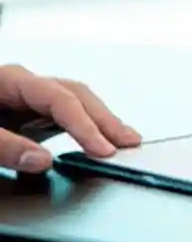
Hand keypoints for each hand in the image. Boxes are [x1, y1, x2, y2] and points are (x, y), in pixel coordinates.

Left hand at [1, 64, 140, 173]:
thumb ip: (5, 145)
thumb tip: (43, 160)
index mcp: (11, 80)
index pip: (61, 99)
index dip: (85, 125)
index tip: (103, 150)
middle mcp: (23, 84)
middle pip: (77, 94)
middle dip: (105, 119)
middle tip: (129, 142)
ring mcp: (25, 96)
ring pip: (74, 101)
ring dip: (101, 120)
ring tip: (122, 139)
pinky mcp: (23, 111)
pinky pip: (62, 113)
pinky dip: (84, 125)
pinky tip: (95, 136)